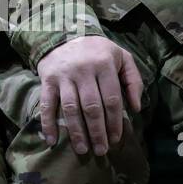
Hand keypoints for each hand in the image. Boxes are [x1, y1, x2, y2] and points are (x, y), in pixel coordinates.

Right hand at [36, 35, 142, 156]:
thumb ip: (133, 80)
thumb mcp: (121, 57)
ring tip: (82, 149)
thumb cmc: (97, 51)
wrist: (64, 33)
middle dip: (97, 132)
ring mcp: (64, 76)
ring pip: (70, 108)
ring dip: (76, 132)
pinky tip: (51, 140)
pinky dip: (47, 123)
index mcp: (104, 64)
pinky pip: (46, 104)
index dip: (114, 122)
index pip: (111, 99)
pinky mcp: (48, 79)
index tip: (115, 139)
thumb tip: (136, 107)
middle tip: (101, 151)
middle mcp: (83, 70)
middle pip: (91, 107)